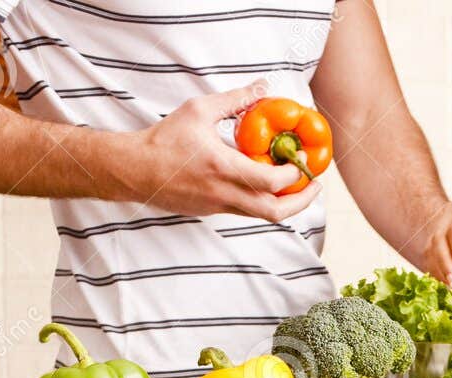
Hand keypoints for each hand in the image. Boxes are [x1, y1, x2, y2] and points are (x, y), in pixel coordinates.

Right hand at [131, 83, 321, 220]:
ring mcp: (220, 207)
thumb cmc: (166, 139)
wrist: (138, 171)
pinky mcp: (214, 212)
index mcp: (223, 168)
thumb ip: (234, 100)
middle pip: (275, 213)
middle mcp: (224, 194)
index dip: (293, 175)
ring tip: (296, 185)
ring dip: (285, 203)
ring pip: (262, 216)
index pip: (270, 182)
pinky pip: (247, 211)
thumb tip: (262, 87)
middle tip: (314, 186)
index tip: (303, 161)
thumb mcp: (199, 110)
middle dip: (301, 203)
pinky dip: (263, 200)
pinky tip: (267, 184)